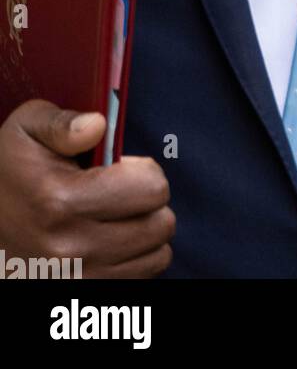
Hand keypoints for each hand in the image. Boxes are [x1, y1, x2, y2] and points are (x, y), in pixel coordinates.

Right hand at [0, 99, 174, 277]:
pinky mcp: (81, 294)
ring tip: (116, 217)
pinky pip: (141, 278)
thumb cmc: (8, 170)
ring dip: (145, 233)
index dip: (145, 171)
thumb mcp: (25, 130)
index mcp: (60, 201)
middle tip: (122, 193)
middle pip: (161, 225)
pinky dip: (135, 260)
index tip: (123, 169)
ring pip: (157, 256)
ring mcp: (76, 278)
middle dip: (149, 202)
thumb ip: (62, 123)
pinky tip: (111, 242)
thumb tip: (98, 125)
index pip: (151, 189)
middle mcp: (69, 247)